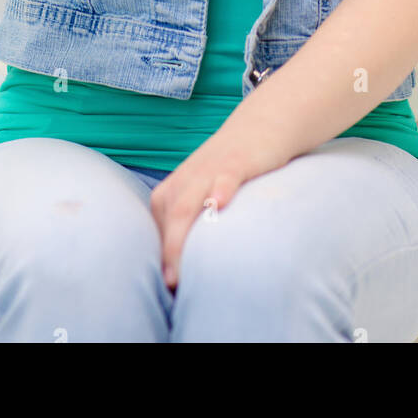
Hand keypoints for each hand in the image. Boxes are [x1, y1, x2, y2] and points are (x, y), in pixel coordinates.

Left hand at [148, 126, 288, 291]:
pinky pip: (226, 177)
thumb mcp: (202, 197)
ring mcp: (209, 170)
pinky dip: (220, 189)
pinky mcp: (236, 161)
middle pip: (171, 220)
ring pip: (190, 202)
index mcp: (171, 192)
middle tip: (171, 286)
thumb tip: (181, 278)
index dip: (161, 259)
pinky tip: (219, 203)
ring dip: (183, 232)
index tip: (166, 291)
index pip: (158, 230)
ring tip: (181, 264)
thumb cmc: (227, 173)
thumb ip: (190, 229)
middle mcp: (184, 181)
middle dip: (168, 252)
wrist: (259, 126)